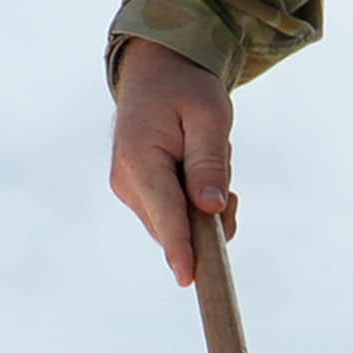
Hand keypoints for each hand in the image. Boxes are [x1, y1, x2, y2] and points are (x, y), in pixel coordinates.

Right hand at [109, 38, 236, 285]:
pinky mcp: (139, 195)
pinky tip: (199, 170)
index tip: (189, 279)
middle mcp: (127, 181)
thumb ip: (209, 164)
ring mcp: (130, 191)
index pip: (166, 214)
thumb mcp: (209, 116)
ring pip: (180, 226)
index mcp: (140, 159)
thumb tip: (211, 209)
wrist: (156, 73)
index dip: (181, 249)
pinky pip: (177, 217)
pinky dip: (196, 203)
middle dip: (211, 216)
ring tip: (205, 157)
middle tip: (224, 174)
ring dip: (205, 205)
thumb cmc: (185, 89)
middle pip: (177, 228)